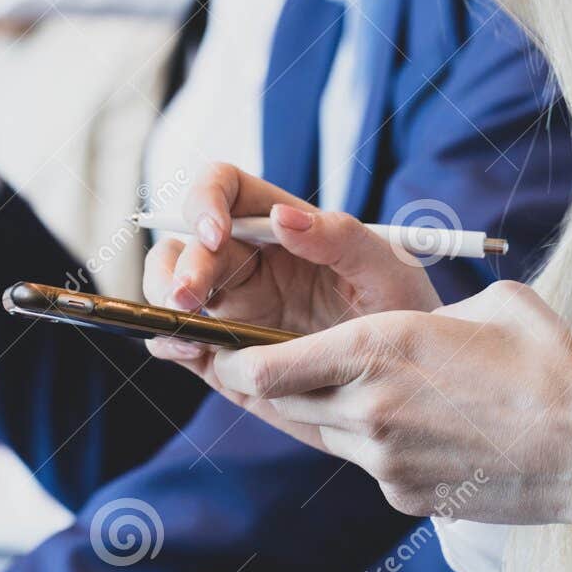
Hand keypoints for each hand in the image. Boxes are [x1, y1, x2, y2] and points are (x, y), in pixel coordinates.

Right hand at [141, 164, 441, 376]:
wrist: (409, 383)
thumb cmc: (405, 313)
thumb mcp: (389, 268)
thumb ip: (341, 237)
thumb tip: (282, 218)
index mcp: (279, 226)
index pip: (222, 188)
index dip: (206, 201)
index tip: (218, 233)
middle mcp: (245, 261)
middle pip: (185, 244)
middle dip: (179, 265)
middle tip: (189, 296)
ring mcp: (230, 309)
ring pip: (169, 288)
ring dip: (163, 298)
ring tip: (184, 322)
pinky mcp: (224, 355)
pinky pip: (180, 342)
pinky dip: (170, 342)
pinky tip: (186, 349)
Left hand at [199, 281, 571, 523]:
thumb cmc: (554, 365)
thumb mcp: (487, 304)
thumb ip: (424, 315)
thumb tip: (410, 328)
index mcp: (379, 349)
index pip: (267, 366)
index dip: (235, 361)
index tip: (224, 353)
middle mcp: (368, 409)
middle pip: (280, 405)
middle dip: (261, 387)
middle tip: (247, 370)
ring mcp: (385, 462)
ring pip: (320, 437)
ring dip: (316, 415)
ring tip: (325, 393)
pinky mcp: (406, 498)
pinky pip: (366, 465)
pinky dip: (369, 445)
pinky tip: (399, 427)